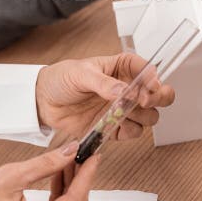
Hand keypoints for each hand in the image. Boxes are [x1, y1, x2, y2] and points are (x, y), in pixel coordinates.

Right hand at [0, 144, 97, 200]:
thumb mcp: (11, 176)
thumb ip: (46, 164)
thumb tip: (70, 151)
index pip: (75, 200)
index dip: (87, 174)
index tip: (94, 156)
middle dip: (82, 179)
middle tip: (84, 155)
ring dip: (72, 185)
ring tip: (69, 160)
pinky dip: (61, 195)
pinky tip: (58, 175)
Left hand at [35, 53, 175, 139]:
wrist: (42, 102)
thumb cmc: (61, 79)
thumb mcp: (81, 74)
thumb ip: (103, 83)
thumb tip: (123, 91)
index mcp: (121, 68)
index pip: (147, 70)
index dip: (153, 78)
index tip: (150, 86)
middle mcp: (127, 88)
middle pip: (159, 94)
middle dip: (158, 98)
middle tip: (144, 101)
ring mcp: (122, 109)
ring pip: (150, 116)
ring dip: (143, 116)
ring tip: (125, 113)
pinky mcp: (114, 127)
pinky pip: (133, 132)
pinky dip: (129, 131)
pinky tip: (117, 126)